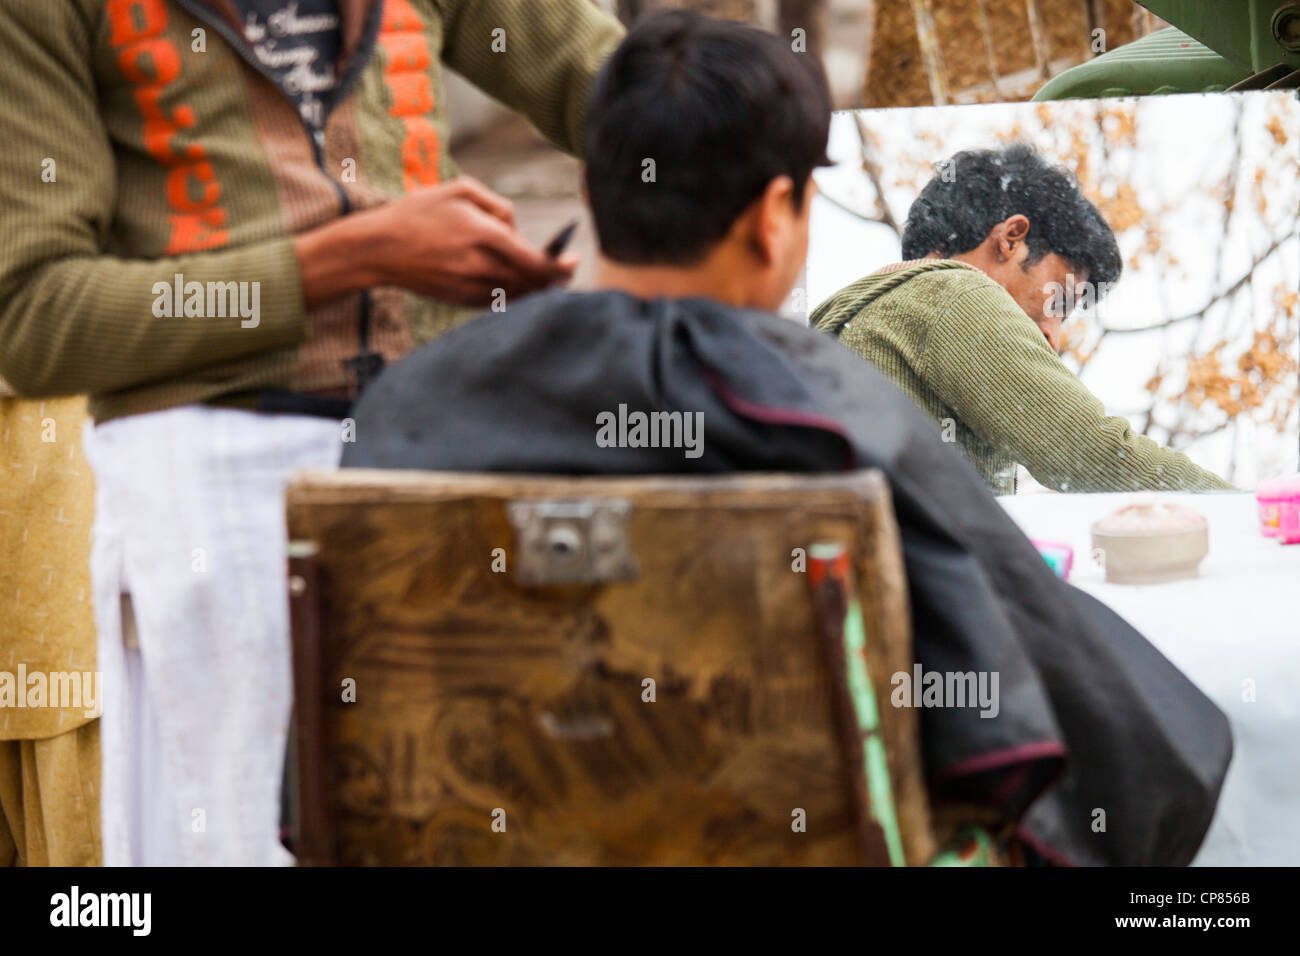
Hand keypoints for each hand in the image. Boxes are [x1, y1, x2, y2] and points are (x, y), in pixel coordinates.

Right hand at [295, 177, 576, 308]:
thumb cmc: (418, 213)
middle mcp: (481, 265)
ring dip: (536, 289)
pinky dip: (514, 296)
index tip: (574, 262)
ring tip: (548, 279)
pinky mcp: (462, 300)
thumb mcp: (458, 191)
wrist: (379, 249)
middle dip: (553, 279)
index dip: (559, 265)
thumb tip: (517, 228)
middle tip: (567, 271)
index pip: (534, 260)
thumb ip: (497, 205)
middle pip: (532, 282)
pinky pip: (499, 302)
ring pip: (518, 294)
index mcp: (484, 235)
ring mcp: (471, 287)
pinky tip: (519, 286)